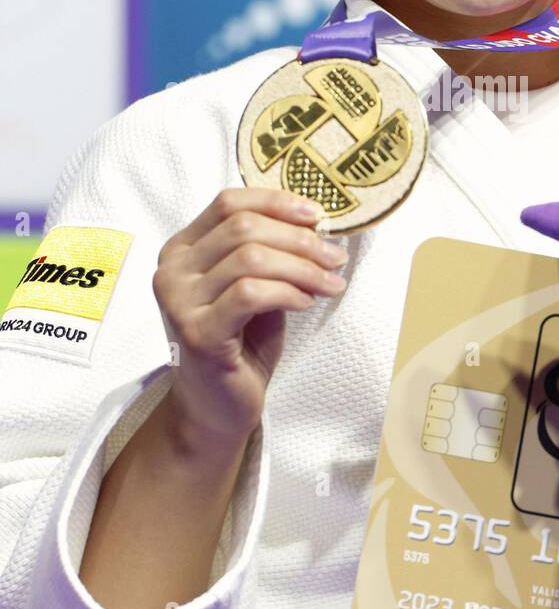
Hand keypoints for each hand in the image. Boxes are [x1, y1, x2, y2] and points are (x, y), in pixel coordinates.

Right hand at [153, 187, 349, 448]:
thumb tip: (315, 222)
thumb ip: (270, 250)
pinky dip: (287, 292)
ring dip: (302, 267)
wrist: (218, 406)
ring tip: (330, 283)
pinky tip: (306, 303)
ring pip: (250, 258)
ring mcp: (178, 301)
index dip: (276, 202)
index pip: (228, 202)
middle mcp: (171, 269)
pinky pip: (250, 294)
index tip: (317, 216)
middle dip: (300, 239)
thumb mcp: (255, 284)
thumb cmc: (241, 342)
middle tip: (336, 257)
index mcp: (182, 248)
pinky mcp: (197, 333)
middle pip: (243, 227)